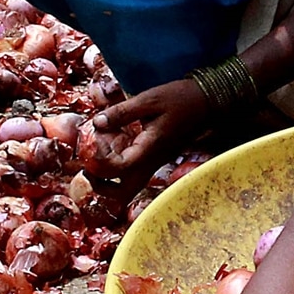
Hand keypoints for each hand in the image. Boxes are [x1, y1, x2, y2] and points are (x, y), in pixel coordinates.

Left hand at [86, 79, 211, 197]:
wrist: (206, 103)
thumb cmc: (180, 99)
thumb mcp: (149, 99)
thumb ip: (121, 112)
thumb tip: (96, 122)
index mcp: (149, 149)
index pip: (118, 168)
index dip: (99, 161)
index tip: (89, 144)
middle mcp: (151, 164)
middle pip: (122, 195)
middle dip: (100, 188)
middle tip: (86, 170)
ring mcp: (154, 166)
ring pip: (129, 191)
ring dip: (108, 186)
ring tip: (94, 166)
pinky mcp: (155, 162)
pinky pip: (134, 179)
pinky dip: (118, 176)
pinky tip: (110, 155)